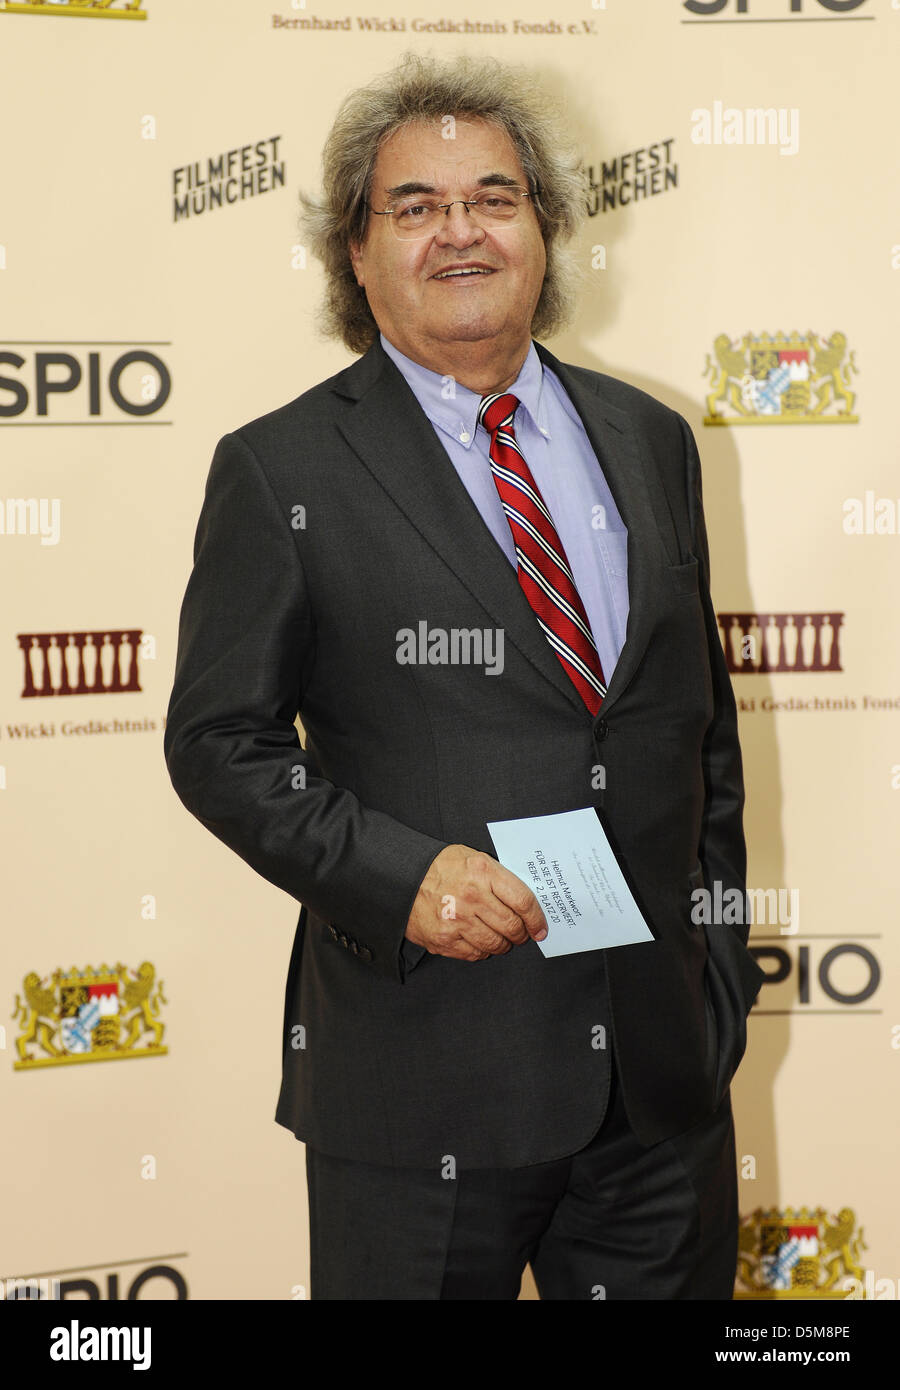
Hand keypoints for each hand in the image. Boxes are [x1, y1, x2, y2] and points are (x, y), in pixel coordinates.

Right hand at [405, 844, 547, 961]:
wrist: (403, 877)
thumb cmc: (442, 867)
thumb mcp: (474, 859)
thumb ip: (499, 877)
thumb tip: (526, 903)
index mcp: (482, 872)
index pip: (523, 901)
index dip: (537, 919)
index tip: (540, 928)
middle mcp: (471, 897)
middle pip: (512, 926)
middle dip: (522, 935)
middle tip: (522, 935)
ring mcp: (456, 921)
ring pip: (496, 944)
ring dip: (504, 945)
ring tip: (502, 939)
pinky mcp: (443, 939)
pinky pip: (475, 954)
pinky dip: (483, 951)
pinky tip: (481, 942)